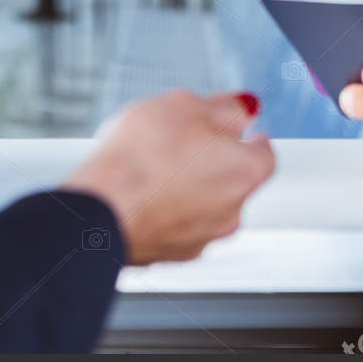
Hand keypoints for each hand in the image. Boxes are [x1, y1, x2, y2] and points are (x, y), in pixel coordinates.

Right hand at [61, 90, 275, 264]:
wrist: (98, 212)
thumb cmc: (141, 160)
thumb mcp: (185, 106)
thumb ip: (225, 107)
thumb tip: (245, 108)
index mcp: (245, 172)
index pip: (264, 153)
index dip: (248, 136)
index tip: (237, 128)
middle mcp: (231, 212)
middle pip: (233, 180)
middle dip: (213, 161)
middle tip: (183, 141)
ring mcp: (200, 239)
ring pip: (204, 206)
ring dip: (188, 188)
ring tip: (152, 167)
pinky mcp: (169, 255)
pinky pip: (175, 226)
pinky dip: (165, 211)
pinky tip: (139, 193)